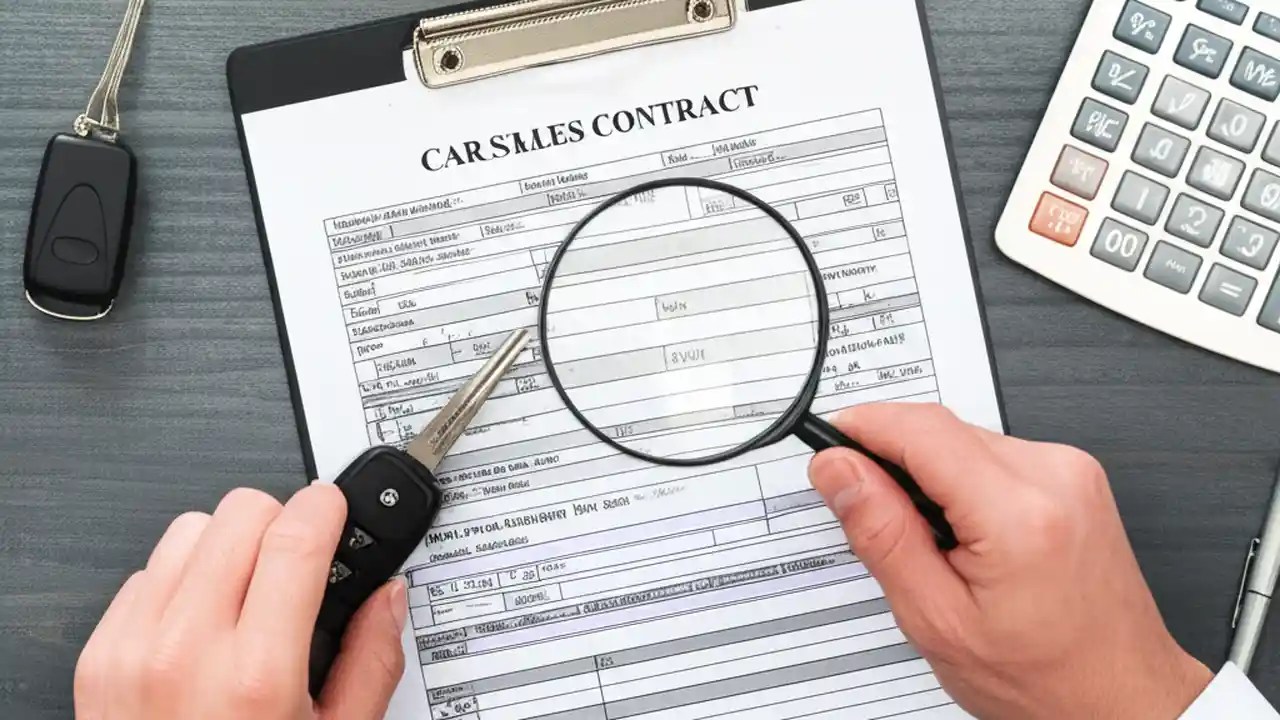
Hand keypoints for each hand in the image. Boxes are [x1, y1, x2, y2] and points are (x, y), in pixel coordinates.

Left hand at [74, 485, 407, 719]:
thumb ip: (371, 662)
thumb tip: (388, 599)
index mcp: (255, 672)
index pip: (294, 536)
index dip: (325, 507)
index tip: (335, 508)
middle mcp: (186, 649)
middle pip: (240, 514)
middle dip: (279, 524)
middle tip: (296, 560)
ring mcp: (132, 648)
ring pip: (188, 529)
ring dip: (226, 546)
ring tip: (248, 593)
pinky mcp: (99, 654)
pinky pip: (146, 571)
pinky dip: (181, 581)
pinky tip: (204, 622)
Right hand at [808, 403, 1212, 719]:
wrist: (1120, 696)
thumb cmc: (1044, 677)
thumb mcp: (936, 618)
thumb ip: (882, 533)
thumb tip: (839, 470)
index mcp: (1019, 514)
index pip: (922, 430)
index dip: (864, 428)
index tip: (830, 444)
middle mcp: (1054, 476)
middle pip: (941, 429)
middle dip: (892, 458)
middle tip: (867, 511)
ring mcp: (1071, 470)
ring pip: (965, 438)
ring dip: (929, 471)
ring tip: (930, 541)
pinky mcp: (1074, 474)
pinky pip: (994, 453)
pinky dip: (963, 480)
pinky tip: (964, 532)